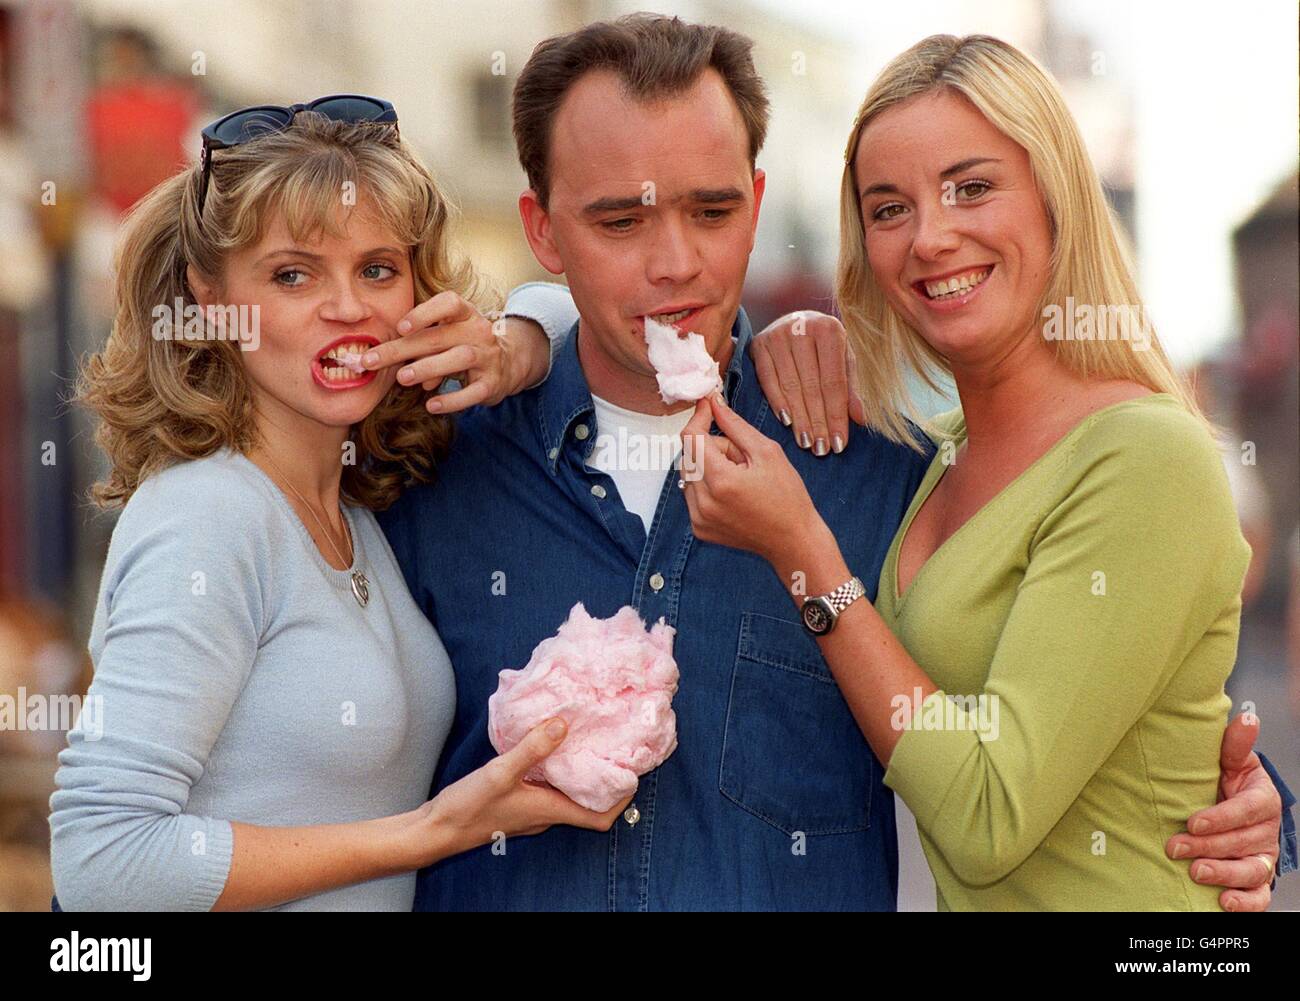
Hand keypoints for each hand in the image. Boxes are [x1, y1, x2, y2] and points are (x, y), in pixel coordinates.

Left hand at [360, 291, 550, 414]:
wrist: (508, 362)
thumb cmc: (465, 345)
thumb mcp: (447, 336)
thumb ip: (421, 346)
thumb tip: (394, 365)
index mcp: (466, 314)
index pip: (449, 303)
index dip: (424, 313)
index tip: (400, 327)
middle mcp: (479, 331)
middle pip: (439, 337)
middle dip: (403, 349)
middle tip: (372, 360)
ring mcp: (488, 357)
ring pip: (459, 358)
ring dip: (428, 367)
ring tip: (403, 378)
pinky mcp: (492, 383)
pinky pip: (473, 392)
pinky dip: (452, 400)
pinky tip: (432, 405)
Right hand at [419, 718, 630, 863]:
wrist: (435, 830)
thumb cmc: (468, 808)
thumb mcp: (500, 772)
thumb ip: (531, 748)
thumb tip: (564, 724)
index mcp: (550, 811)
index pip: (599, 817)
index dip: (621, 799)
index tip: (632, 771)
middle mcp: (546, 814)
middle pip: (586, 801)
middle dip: (603, 777)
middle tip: (612, 745)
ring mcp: (531, 810)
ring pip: (565, 792)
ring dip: (578, 770)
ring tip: (584, 739)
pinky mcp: (516, 803)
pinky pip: (545, 787)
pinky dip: (554, 769)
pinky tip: (545, 746)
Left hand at [678, 393, 826, 564]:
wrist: (793, 541)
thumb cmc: (788, 497)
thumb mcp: (767, 452)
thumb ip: (735, 425)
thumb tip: (713, 402)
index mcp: (721, 481)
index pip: (691, 438)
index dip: (698, 417)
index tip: (708, 405)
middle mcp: (703, 503)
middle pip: (689, 455)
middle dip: (711, 447)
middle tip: (741, 457)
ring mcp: (698, 519)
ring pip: (689, 473)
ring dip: (708, 467)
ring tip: (739, 478)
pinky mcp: (699, 528)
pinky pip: (692, 494)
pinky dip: (707, 486)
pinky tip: (732, 495)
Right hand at [750, 311, 865, 455]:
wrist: (795, 320)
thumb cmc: (824, 345)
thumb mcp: (843, 360)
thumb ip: (851, 388)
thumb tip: (860, 420)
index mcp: (830, 329)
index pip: (834, 382)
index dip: (837, 415)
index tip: (839, 443)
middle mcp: (802, 327)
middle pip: (812, 386)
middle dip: (818, 422)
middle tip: (821, 449)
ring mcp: (778, 335)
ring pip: (790, 386)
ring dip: (799, 418)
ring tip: (806, 443)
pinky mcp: (759, 343)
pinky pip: (767, 379)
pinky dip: (777, 402)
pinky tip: (787, 422)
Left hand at [1165, 713, 1280, 910]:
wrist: (1238, 808)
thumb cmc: (1230, 783)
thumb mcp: (1233, 762)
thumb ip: (1235, 744)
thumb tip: (1246, 717)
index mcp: (1261, 799)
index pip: (1246, 810)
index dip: (1221, 817)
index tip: (1193, 822)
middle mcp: (1266, 831)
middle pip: (1241, 842)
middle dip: (1208, 846)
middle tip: (1175, 847)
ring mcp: (1263, 856)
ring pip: (1251, 870)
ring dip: (1224, 874)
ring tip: (1197, 873)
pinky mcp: (1258, 879)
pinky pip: (1259, 897)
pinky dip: (1244, 903)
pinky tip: (1223, 902)